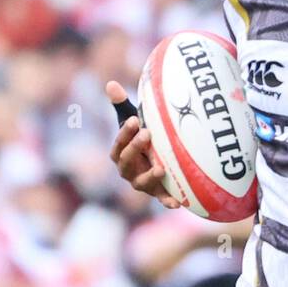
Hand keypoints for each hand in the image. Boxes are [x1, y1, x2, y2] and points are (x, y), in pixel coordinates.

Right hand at [106, 80, 178, 208]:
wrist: (156, 162)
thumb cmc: (141, 139)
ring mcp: (142, 183)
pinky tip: (177, 203)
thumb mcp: (132, 121)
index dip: (124, 133)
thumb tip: (111, 84)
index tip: (134, 120)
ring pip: (142, 183)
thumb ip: (122, 105)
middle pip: (127, 162)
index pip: (118, 144)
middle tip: (148, 133)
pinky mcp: (157, 193)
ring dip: (150, 176)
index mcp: (120, 154)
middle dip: (135, 148)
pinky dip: (168, 201)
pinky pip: (162, 198)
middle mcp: (128, 171)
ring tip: (161, 168)